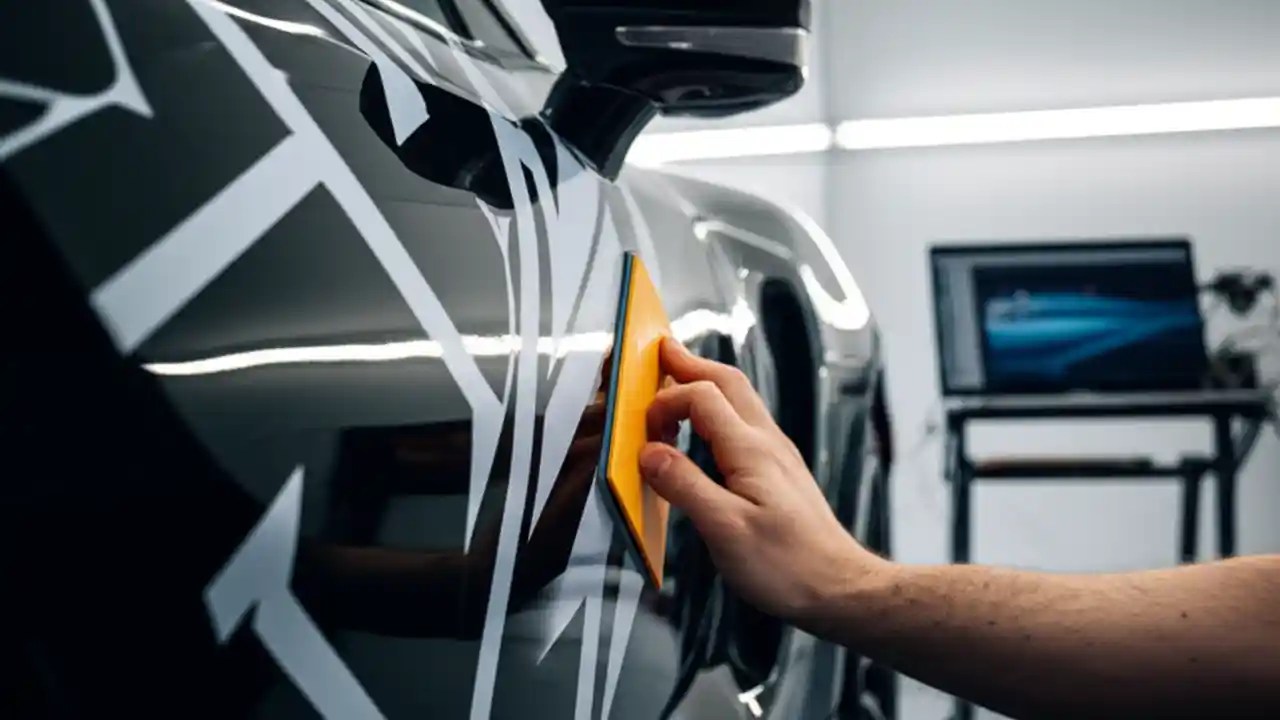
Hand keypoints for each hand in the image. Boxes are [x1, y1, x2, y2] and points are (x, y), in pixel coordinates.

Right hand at [639, 338, 882, 625]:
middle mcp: (767, 442)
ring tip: (677, 379)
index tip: (642, 427)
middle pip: (727, 381)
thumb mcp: (724, 530)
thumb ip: (684, 485)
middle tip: (659, 351)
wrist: (839, 588)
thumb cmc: (787, 566)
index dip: (667, 401)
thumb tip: (649, 452)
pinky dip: (718, 410)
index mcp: (751, 450)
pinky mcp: (779, 471)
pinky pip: (745, 423)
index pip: (702, 396)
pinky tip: (705, 428)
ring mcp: (777, 454)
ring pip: (739, 399)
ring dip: (705, 382)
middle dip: (690, 364)